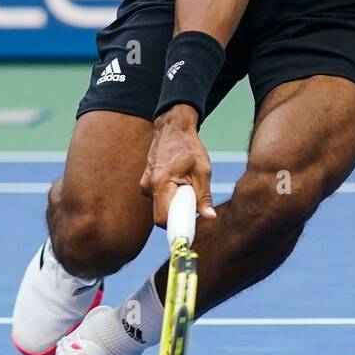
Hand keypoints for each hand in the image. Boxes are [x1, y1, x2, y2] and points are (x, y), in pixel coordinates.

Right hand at [140, 104, 217, 228]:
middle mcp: (148, 186)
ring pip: (160, 206)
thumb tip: (209, 217)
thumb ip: (204, 196)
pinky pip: (158, 198)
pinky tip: (179, 181)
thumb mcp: (202, 171)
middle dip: (177, 215)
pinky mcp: (146, 182)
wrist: (173, 127)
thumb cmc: (189, 146)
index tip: (190, 227)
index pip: (163, 218)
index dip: (176, 226)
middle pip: (161, 215)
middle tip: (193, 202)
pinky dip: (170, 196)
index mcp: (161, 183)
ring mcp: (145, 184)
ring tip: (186, 185)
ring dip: (174, 204)